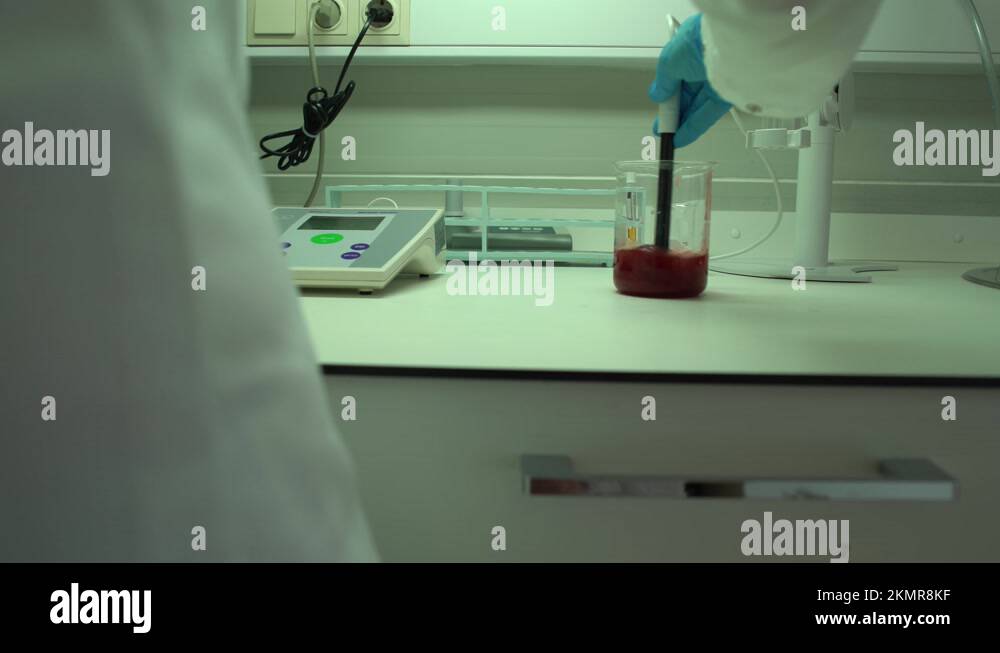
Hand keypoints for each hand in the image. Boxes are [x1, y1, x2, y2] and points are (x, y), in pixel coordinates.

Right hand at [649, 14, 731, 147]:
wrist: (731, 40)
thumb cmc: (699, 40)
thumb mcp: (670, 61)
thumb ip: (663, 81)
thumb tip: (657, 94)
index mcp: (690, 50)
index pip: (676, 78)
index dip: (667, 97)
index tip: (660, 112)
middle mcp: (705, 65)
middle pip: (687, 96)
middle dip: (674, 114)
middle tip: (663, 129)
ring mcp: (718, 81)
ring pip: (696, 107)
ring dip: (682, 124)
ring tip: (669, 138)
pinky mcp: (728, 96)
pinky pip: (708, 114)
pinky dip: (693, 127)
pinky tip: (681, 139)